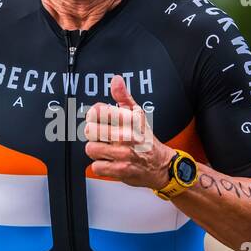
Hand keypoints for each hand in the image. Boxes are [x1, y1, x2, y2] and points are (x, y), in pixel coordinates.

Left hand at [83, 74, 174, 188]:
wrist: (161, 165)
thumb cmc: (146, 140)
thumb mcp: (138, 115)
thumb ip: (124, 97)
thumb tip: (116, 80)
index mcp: (128, 120)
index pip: (97, 111)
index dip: (93, 116)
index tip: (97, 119)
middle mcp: (126, 136)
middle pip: (90, 130)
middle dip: (94, 135)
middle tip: (103, 137)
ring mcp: (123, 154)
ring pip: (90, 149)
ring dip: (97, 151)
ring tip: (107, 150)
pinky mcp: (120, 170)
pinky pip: (96, 167)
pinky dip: (101, 166)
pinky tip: (110, 162)